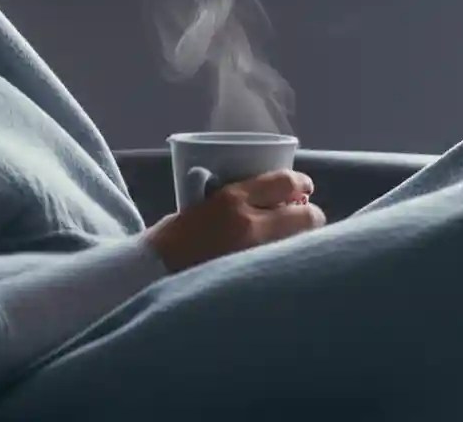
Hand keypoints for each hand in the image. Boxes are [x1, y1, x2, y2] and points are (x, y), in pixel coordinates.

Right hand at [144, 169, 324, 272]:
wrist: (152, 274)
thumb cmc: (173, 239)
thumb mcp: (202, 205)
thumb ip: (238, 203)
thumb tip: (273, 204)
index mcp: (232, 200)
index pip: (285, 183)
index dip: (301, 183)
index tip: (305, 187)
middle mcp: (251, 226)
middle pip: (308, 217)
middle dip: (310, 217)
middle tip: (302, 219)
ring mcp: (257, 256)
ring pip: (303, 244)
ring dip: (303, 241)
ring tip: (291, 243)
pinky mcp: (258, 281)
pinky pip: (287, 265)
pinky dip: (289, 262)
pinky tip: (281, 264)